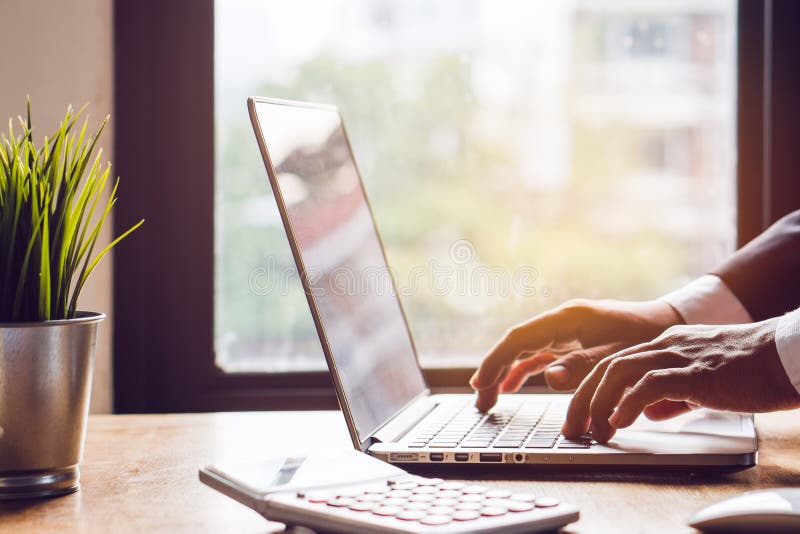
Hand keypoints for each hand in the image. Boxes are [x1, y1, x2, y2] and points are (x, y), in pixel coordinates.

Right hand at [470, 299, 682, 411]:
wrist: (669, 322)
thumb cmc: (645, 337)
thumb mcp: (615, 355)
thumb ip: (580, 366)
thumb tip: (548, 377)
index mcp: (567, 318)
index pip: (519, 338)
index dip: (496, 360)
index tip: (481, 382)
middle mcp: (560, 321)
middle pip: (516, 344)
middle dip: (494, 370)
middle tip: (479, 399)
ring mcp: (564, 331)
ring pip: (524, 351)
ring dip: (505, 373)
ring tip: (488, 399)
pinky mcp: (571, 341)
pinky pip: (538, 355)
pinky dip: (523, 371)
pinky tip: (510, 386)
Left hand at [562, 318, 799, 442]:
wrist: (788, 355)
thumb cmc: (752, 370)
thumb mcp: (703, 380)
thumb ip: (673, 395)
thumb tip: (649, 413)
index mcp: (665, 346)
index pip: (614, 364)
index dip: (592, 390)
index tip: (580, 415)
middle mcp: (665, 346)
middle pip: (607, 368)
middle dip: (583, 399)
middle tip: (573, 428)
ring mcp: (678, 356)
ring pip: (619, 372)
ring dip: (599, 404)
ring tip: (592, 431)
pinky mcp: (695, 372)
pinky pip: (650, 385)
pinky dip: (628, 404)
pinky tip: (620, 423)